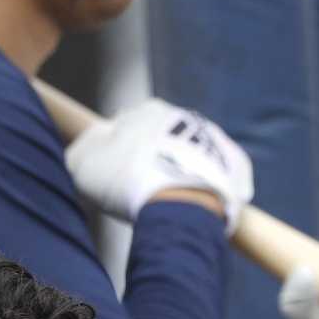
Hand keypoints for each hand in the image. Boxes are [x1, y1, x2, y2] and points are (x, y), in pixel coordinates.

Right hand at [64, 98, 253, 230]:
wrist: (181, 201)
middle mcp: (183, 118)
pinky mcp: (235, 165)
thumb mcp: (83, 164)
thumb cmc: (128, 181)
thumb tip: (89, 146)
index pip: (127, 128)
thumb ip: (83, 150)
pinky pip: (220, 177)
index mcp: (147, 111)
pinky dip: (208, 190)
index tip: (117, 177)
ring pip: (192, 158)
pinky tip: (196, 207)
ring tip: (170, 204)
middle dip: (153, 164)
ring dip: (182, 176)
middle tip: (142, 194)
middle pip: (163, 142)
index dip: (118, 155)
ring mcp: (213, 139)